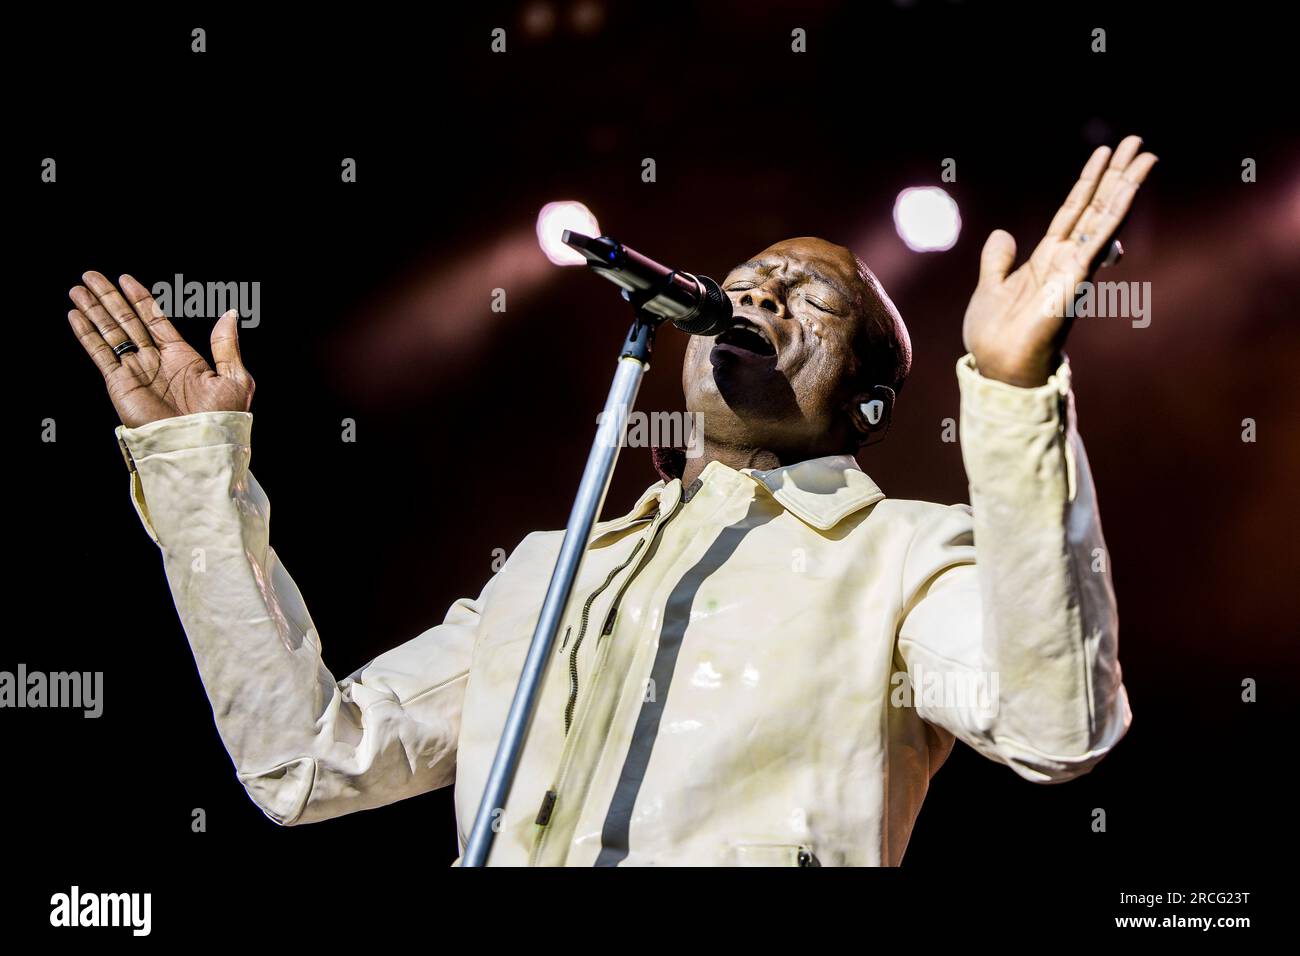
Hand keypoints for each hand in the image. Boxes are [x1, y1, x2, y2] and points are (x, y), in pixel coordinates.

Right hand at [67, 272, 253, 427]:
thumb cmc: (221, 419)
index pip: (155, 319)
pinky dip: (88, 334)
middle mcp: (156, 361)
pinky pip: (101, 353)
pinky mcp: (120, 383)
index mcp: (183, 357)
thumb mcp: (234, 377)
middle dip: (109, 298)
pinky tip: (76, 315)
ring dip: (94, 310)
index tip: (125, 279)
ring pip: (111, 333)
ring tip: (79, 289)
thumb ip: (226, 344)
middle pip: (128, 321)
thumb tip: (230, 313)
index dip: (140, 298)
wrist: (199, 447)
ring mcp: (136, 371)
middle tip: (91, 276)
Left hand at [962, 135, 1157, 386]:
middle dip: (1115, 174)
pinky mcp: (1074, 279)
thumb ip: (997, 261)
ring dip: (1124, 185)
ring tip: (1144, 154)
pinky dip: (1113, 214)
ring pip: (1105, 218)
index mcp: (1047, 259)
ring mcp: (1074, 268)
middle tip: (1136, 140)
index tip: (1104, 153)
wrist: (997, 366)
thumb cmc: (995, 336)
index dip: (1088, 182)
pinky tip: (1128, 191)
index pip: (1073, 211)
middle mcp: (1067, 259)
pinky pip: (1098, 240)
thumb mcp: (989, 288)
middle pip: (1096, 207)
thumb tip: (1002, 234)